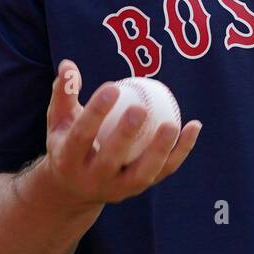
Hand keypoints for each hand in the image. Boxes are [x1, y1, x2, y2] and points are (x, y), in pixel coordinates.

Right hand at [40, 60, 201, 205]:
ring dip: (159, 151)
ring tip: (173, 124)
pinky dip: (181, 150)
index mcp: (67, 160)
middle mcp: (91, 180)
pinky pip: (163, 170)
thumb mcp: (59, 120)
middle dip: (125, 136)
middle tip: (141, 109)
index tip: (113, 87)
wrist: (71, 190)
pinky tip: (194, 126)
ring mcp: (116, 189)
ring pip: (141, 174)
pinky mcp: (138, 189)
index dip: (95, 113)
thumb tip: (68, 64)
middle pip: (109, 160)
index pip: (80, 136)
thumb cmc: (66, 142)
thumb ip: (64, 93)